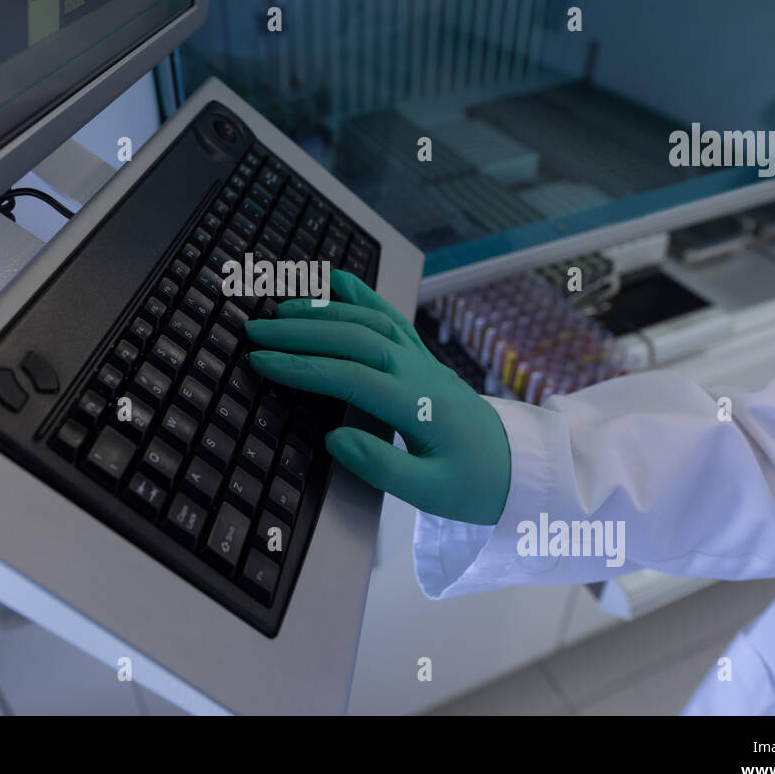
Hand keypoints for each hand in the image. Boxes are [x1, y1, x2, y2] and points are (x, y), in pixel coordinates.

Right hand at [245, 269, 510, 523]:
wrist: (518, 468)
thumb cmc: (474, 484)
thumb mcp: (431, 493)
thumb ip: (383, 467)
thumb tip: (334, 440)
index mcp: (418, 405)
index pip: (349, 376)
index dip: (302, 367)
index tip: (262, 362)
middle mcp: (419, 372)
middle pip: (353, 339)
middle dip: (301, 331)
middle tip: (256, 331)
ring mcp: (422, 360)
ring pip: (369, 322)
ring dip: (324, 311)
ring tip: (281, 310)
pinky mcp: (423, 358)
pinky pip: (390, 317)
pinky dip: (362, 295)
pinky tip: (336, 280)